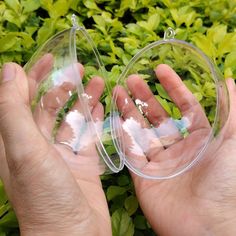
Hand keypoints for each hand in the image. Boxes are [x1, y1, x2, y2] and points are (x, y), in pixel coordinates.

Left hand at [0, 61, 110, 235]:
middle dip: (62, 85)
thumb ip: (13, 110)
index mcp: (15, 141)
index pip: (20, 99)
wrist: (74, 235)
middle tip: (79, 68)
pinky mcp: (82, 162)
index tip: (49, 58)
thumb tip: (10, 70)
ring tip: (97, 81)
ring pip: (71, 118)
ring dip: (82, 99)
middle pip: (48, 106)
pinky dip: (94, 119)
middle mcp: (37, 146)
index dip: (32, 76)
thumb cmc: (45, 195)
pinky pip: (88, 134)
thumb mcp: (24, 149)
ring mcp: (61, 154)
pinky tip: (102, 106)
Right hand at [114, 64, 235, 234]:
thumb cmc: (224, 181)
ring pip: (141, 130)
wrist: (206, 226)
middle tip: (133, 79)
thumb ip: (232, 110)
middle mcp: (178, 146)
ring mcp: (159, 160)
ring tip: (118, 91)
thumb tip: (229, 80)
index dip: (173, 86)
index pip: (184, 105)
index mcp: (199, 137)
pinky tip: (114, 115)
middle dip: (145, 96)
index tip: (160, 70)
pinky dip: (122, 133)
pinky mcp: (143, 174)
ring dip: (129, 111)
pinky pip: (131, 150)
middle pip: (158, 116)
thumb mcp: (232, 140)